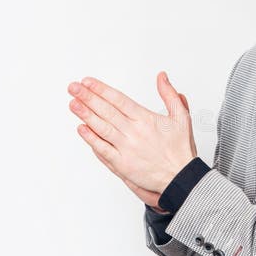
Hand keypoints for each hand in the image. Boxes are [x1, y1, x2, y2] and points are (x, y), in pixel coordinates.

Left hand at [68, 73, 196, 194]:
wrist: (181, 178)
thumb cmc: (181, 149)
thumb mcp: (182, 117)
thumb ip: (170, 95)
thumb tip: (161, 77)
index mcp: (146, 119)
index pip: (119, 100)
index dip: (101, 89)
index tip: (88, 82)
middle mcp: (134, 132)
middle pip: (106, 111)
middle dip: (87, 97)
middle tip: (73, 88)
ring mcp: (126, 148)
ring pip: (102, 128)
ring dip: (85, 115)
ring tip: (73, 103)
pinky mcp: (122, 164)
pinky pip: (103, 149)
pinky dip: (91, 139)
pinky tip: (81, 129)